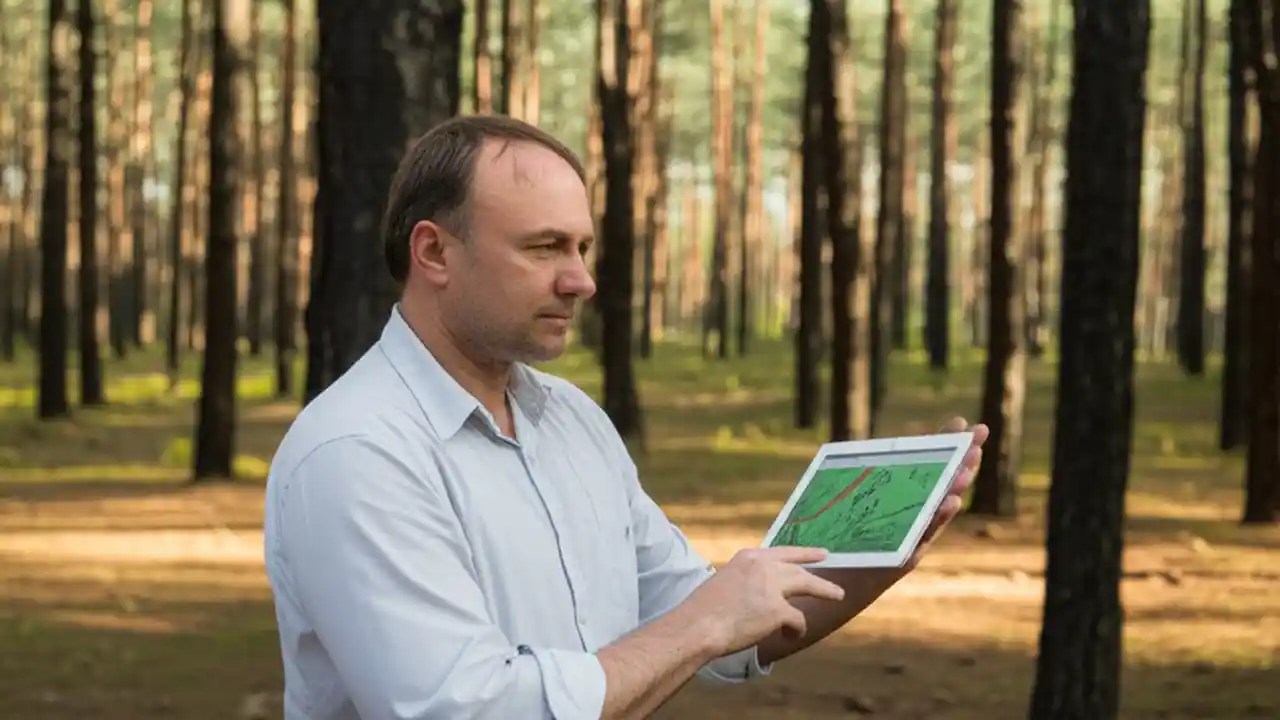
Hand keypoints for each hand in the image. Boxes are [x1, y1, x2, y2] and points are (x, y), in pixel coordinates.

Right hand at [681, 546, 845, 655]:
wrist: (699, 626)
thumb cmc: (705, 610)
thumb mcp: (727, 581)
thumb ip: (748, 580)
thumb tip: (764, 592)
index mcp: (749, 557)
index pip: (784, 552)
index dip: (805, 554)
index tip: (822, 554)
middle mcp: (763, 567)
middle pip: (800, 570)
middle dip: (820, 577)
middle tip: (835, 583)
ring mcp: (772, 587)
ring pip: (809, 586)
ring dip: (825, 592)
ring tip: (837, 596)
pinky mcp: (778, 610)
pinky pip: (798, 619)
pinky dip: (796, 629)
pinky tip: (790, 636)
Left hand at [815, 417, 988, 605]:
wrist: (819, 587)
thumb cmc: (829, 545)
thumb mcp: (842, 505)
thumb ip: (853, 484)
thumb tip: (853, 449)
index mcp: (898, 504)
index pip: (925, 469)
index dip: (944, 446)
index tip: (962, 422)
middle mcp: (909, 520)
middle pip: (941, 486)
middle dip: (963, 461)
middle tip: (981, 434)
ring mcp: (908, 540)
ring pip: (937, 512)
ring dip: (955, 489)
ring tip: (968, 469)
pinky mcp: (900, 561)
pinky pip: (921, 538)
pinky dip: (936, 520)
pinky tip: (951, 501)